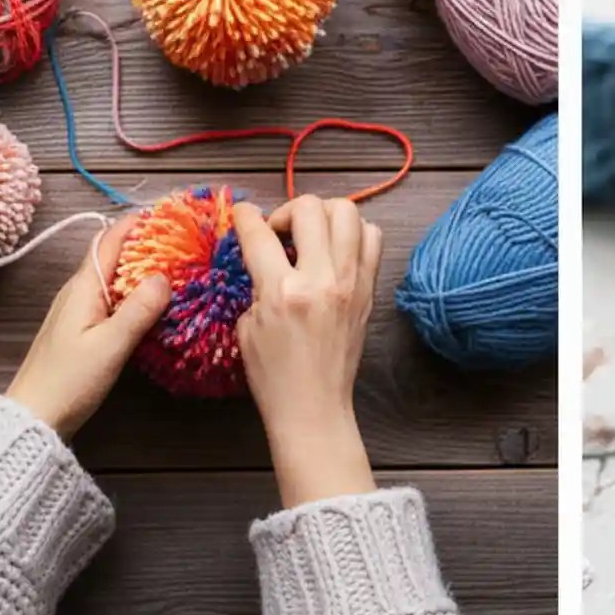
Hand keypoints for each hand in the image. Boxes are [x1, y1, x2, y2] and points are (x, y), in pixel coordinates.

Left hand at [6, 216, 170, 438]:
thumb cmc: (70, 380)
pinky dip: (136, 292)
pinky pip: (113, 298)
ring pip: (114, 277)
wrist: (35, 417)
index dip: (137, 223)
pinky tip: (155, 303)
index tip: (170, 213)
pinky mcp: (83, 329)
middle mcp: (79, 292)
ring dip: (142, 268)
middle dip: (145, 243)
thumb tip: (164, 275)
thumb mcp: (111, 345)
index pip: (109, 240)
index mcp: (83, 288)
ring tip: (178, 267)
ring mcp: (79, 310)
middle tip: (184, 241)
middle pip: (112, 255)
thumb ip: (139, 309)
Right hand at [234, 196, 383, 506]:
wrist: (314, 406)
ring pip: (348, 213)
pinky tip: (336, 250)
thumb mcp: (247, 325)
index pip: (260, 233)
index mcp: (282, 291)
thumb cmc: (273, 374)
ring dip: (324, 214)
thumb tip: (264, 252)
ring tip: (311, 235)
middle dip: (287, 210)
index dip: (244, 216)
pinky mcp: (369, 290)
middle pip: (311, 208)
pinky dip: (354, 234)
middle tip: (279, 232)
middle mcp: (322, 279)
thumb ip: (257, 281)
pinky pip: (372, 239)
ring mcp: (352, 282)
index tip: (242, 213)